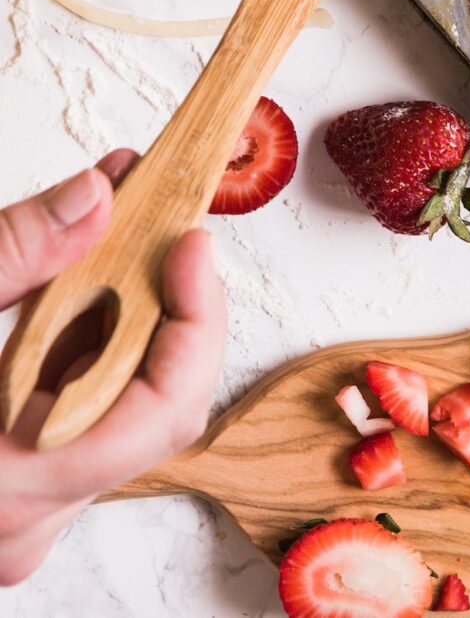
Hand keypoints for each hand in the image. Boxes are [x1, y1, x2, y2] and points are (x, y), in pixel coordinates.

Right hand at [0, 152, 225, 585]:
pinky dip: (81, 333)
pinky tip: (69, 268)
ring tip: (110, 213)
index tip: (188, 237)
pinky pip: (73, 407)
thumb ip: (8, 256)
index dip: (195, 318)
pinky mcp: (1, 485)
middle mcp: (19, 525)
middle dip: (159, 293)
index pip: (162, 413)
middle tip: (153, 201)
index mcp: (6, 492)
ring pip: (113, 402)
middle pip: (149, 403)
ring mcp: (13, 513)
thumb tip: (95, 201)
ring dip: (121, 304)